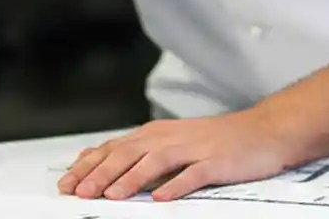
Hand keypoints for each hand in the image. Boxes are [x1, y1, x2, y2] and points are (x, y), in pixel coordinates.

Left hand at [57, 111, 293, 201]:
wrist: (263, 131)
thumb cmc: (214, 141)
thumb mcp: (169, 141)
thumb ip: (134, 150)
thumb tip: (93, 157)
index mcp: (155, 134)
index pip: (112, 149)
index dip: (87, 166)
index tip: (66, 184)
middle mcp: (169, 138)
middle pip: (128, 154)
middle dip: (101, 173)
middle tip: (79, 192)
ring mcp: (194, 149)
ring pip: (155, 161)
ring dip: (131, 178)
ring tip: (111, 196)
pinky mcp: (216, 162)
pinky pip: (193, 174)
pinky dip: (176, 185)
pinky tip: (161, 198)